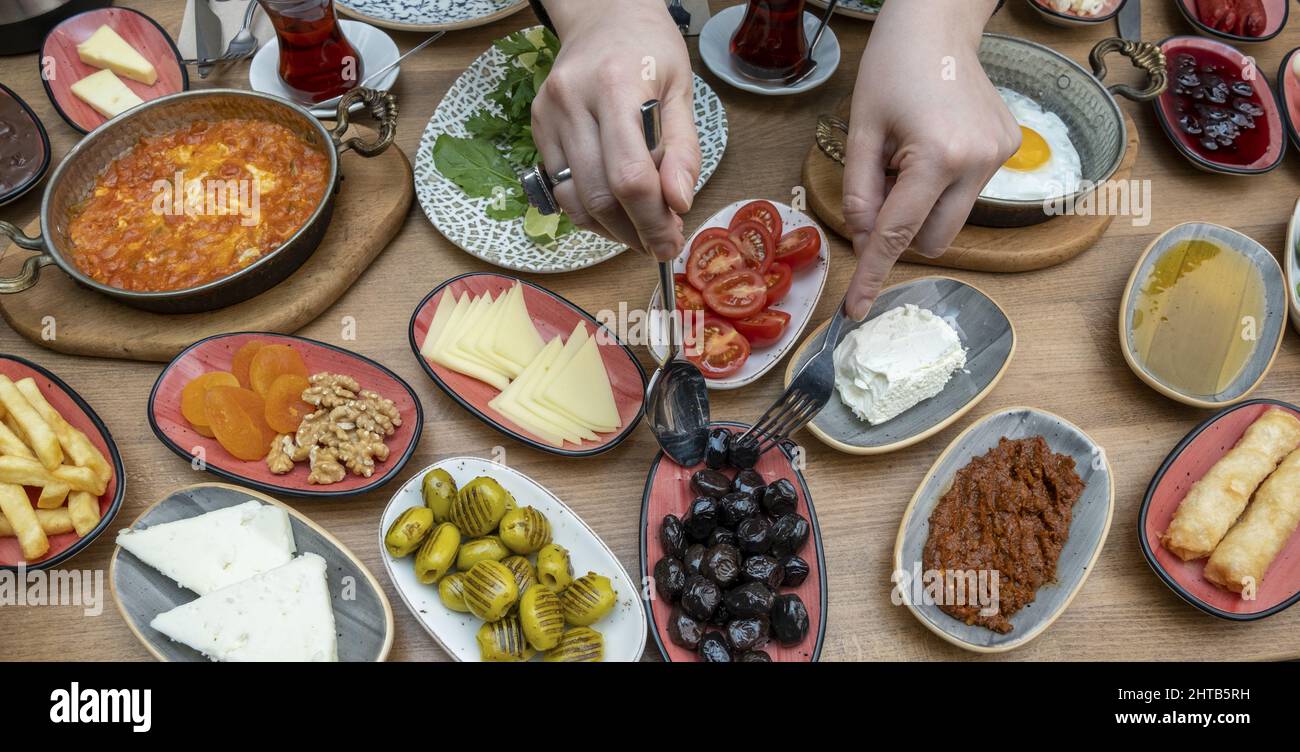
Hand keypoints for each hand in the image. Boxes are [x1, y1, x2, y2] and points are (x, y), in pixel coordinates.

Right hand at [532, 0, 699, 259]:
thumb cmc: (650, 51)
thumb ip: (683, 149)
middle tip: (659, 242)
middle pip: (600, 195)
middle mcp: (573, 101)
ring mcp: (549, 115)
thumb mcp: (681, 90)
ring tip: (638, 229)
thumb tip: (678, 203)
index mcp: (616, 86)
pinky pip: (559, 187)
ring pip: (575, 200)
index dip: (652, 220)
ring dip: (609, 229)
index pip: (630, 176)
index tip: (671, 243)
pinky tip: (614, 209)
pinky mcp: (537, 126)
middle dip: (633, 231)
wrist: (603, 15)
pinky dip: (588, 211)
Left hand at [841, 0, 1018, 318]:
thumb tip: (864, 240)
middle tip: (882, 181)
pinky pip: (968, 192)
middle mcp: (977, 163)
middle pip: (933, 240)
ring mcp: (999, 157)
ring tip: (909, 154)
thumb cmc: (892, 69)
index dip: (873, 273)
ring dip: (924, 206)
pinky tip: (935, 141)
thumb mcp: (860, 131)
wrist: (939, 25)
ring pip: (951, 219)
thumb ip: (860, 193)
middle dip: (902, 229)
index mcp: (937, 158)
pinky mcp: (1009, 149)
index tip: (857, 309)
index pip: (897, 234)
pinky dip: (944, 185)